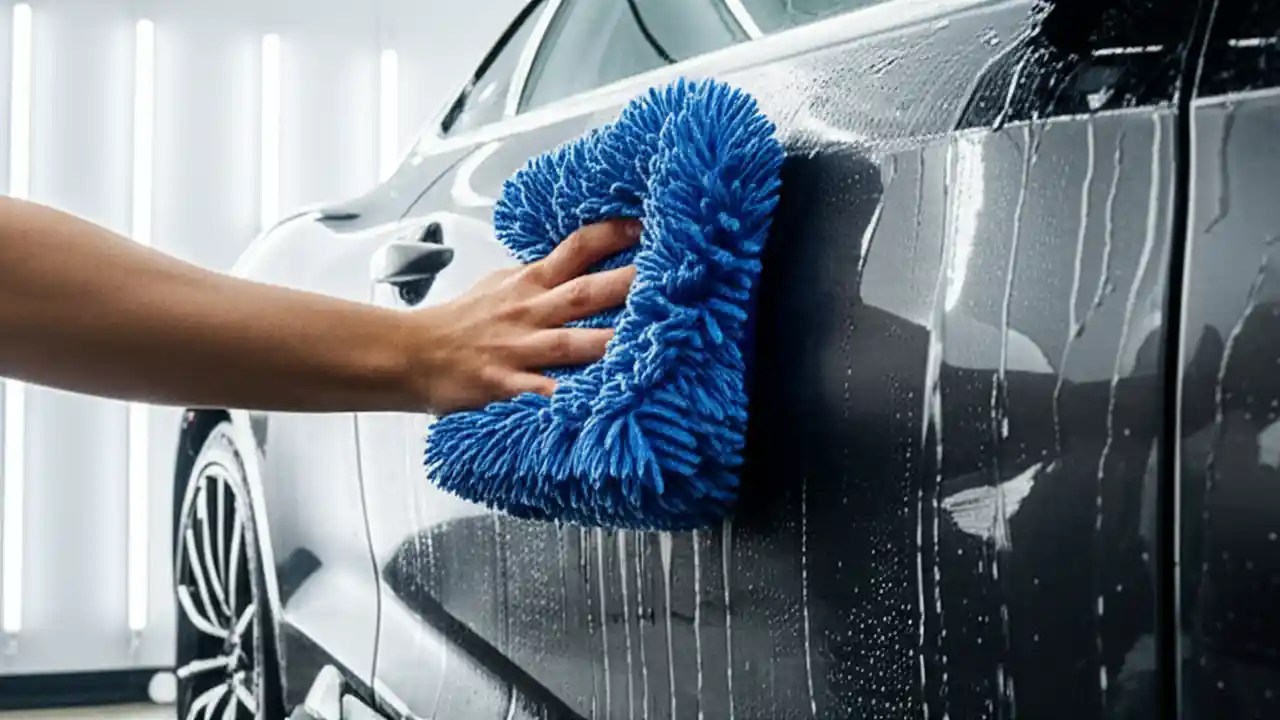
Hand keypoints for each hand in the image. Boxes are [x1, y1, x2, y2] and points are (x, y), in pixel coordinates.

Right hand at [404, 219, 639, 413]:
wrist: (411, 354)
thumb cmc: (460, 321)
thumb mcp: (501, 285)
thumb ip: (540, 275)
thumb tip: (576, 258)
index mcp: (530, 282)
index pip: (576, 248)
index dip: (612, 234)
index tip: (647, 226)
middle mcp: (530, 311)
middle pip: (585, 292)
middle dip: (628, 284)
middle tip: (672, 279)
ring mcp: (519, 349)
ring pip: (572, 342)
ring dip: (611, 341)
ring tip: (652, 343)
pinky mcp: (505, 385)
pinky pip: (542, 393)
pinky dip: (567, 398)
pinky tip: (597, 406)